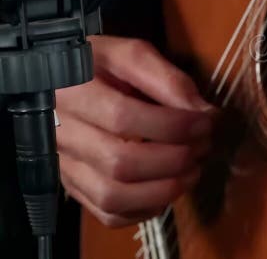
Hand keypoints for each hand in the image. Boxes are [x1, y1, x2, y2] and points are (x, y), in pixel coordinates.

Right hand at [56, 36, 215, 226]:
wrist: (60, 83)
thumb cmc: (99, 65)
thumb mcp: (131, 54)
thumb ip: (168, 79)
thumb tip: (203, 112)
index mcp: (72, 91)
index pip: (123, 117)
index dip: (173, 125)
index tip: (206, 122)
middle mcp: (61, 133)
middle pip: (120, 163)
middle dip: (175, 160)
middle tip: (203, 147)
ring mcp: (65, 165)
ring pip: (112, 197)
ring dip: (164, 190)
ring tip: (192, 171)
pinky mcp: (74, 187)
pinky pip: (108, 213)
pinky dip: (146, 208)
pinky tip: (167, 188)